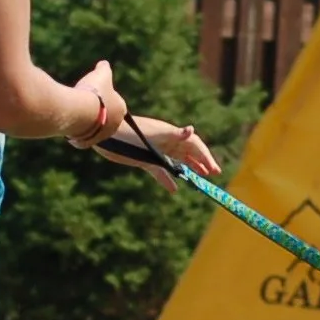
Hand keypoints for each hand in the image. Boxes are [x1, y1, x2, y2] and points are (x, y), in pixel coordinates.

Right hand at [65, 61, 126, 149]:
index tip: (93, 93)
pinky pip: (81, 139)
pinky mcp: (88, 142)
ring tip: (74, 113)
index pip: (115, 102)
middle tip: (82, 103)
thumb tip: (103, 64)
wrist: (80, 111)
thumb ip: (103, 68)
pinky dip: (76, 134)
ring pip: (93, 128)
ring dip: (84, 122)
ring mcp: (101, 135)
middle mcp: (114, 124)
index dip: (103, 96)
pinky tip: (69, 125)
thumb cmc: (93, 91)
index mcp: (120, 109)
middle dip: (94, 111)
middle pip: (104, 117)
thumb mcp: (100, 74)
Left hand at [98, 114, 220, 190]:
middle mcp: (165, 142)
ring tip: (199, 178)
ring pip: (176, 161)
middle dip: (201, 162)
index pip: (194, 144)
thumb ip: (173, 134)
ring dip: (188, 169)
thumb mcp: (154, 135)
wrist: (105, 135)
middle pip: (188, 153)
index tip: (214, 170)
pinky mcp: (144, 159)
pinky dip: (167, 179)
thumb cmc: (130, 133)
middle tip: (214, 174)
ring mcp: (155, 151)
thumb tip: (191, 129)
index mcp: (170, 134)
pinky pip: (160, 171)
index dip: (205, 156)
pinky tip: (174, 189)